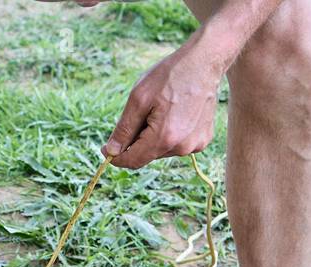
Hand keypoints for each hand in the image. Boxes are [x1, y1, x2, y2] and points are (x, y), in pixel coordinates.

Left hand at [103, 38, 222, 169]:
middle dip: (136, 141)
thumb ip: (124, 129)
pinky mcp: (203, 139)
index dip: (116, 157)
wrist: (204, 62)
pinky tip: (174, 113)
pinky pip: (177, 144)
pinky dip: (169, 134)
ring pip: (162, 150)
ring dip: (153, 137)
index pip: (133, 161)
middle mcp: (182, 147)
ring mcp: (195, 145)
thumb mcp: (139, 98)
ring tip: (161, 109)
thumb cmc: (170, 75)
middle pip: (147, 155)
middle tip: (140, 113)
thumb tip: (112, 151)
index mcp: (164, 138)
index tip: (106, 149)